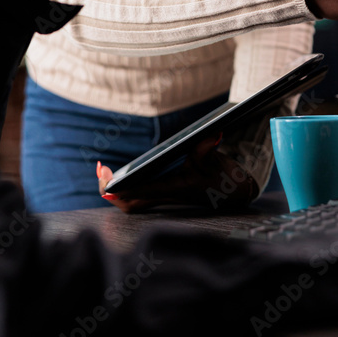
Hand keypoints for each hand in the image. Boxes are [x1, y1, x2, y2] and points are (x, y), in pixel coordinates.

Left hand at [96, 136, 254, 213]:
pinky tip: (119, 175)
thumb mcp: (216, 161)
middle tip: (102, 170)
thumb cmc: (224, 177)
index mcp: (176, 189)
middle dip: (111, 191)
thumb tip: (213, 133)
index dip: (123, 190)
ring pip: (132, 202)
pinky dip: (125, 188)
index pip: (143, 192)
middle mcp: (167, 196)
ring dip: (116, 191)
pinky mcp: (166, 193)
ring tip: (105, 171)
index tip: (107, 184)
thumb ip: (209, 148)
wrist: (234, 192)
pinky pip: (138, 196)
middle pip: (130, 204)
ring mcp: (164, 197)